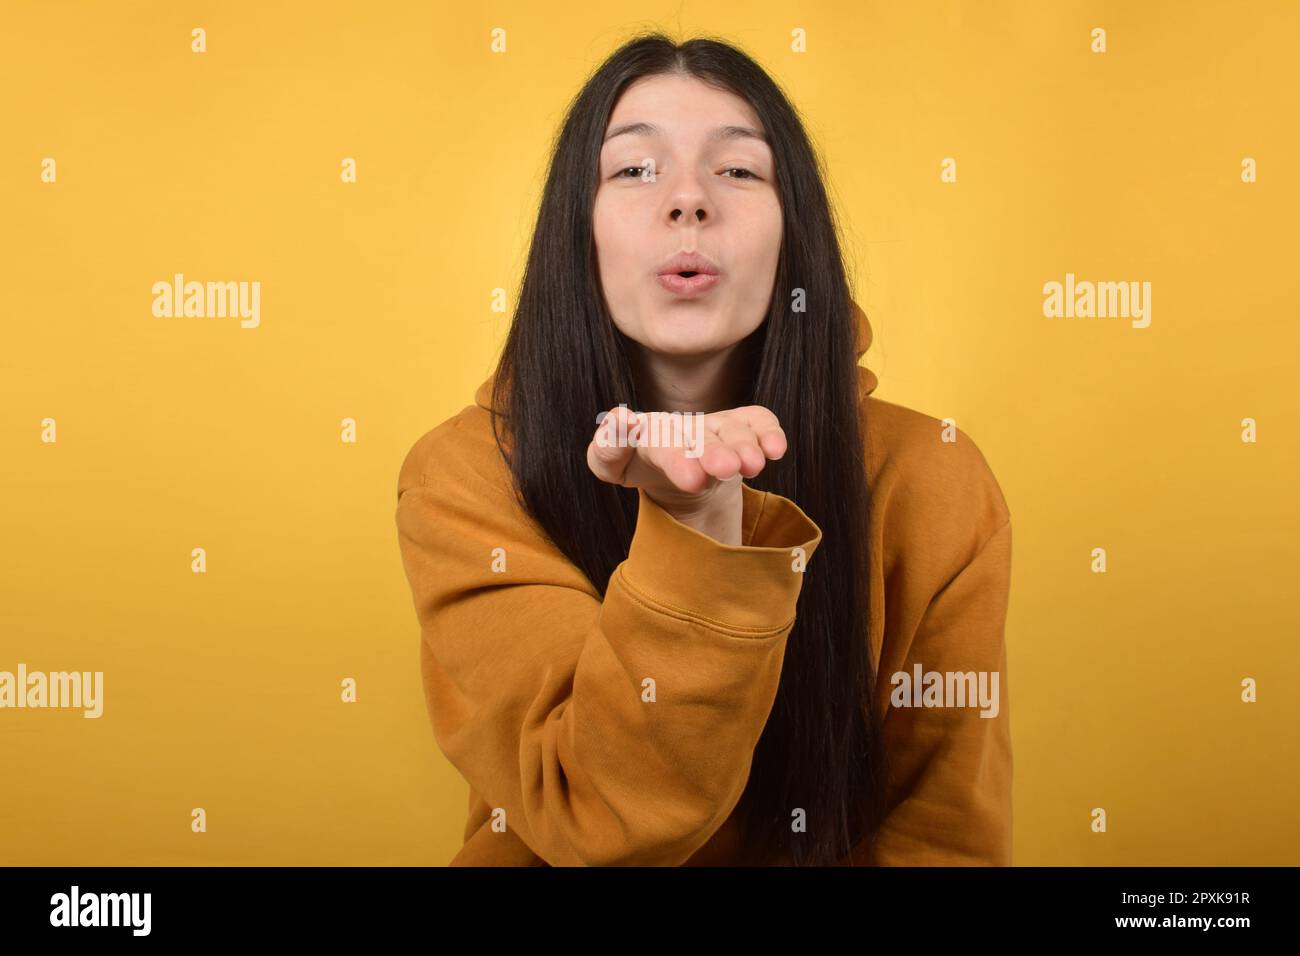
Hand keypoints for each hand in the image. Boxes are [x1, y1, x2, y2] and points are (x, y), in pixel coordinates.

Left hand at [585, 405, 787, 543]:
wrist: (675, 470)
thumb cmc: (638, 464)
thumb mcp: (611, 467)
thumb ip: (605, 451)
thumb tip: (621, 420)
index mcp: (650, 434)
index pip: (659, 443)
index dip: (671, 455)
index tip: (680, 464)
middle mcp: (686, 425)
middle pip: (700, 438)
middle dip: (712, 451)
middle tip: (725, 469)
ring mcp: (715, 424)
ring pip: (732, 430)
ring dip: (743, 445)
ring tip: (751, 466)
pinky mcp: (741, 426)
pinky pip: (758, 421)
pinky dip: (769, 431)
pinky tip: (776, 449)